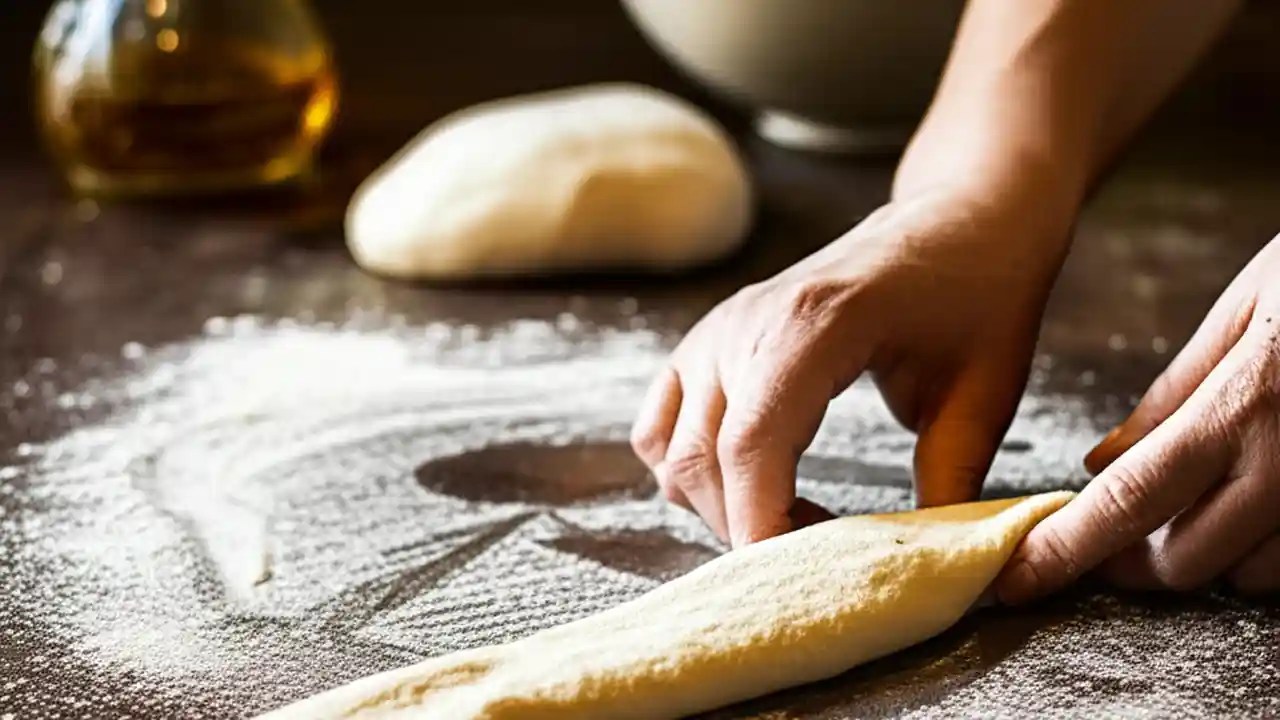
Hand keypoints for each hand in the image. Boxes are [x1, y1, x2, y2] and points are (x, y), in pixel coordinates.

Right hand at [631, 189, 1067, 545]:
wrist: (959, 220)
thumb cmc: (979, 298)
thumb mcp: (984, 397)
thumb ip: (949, 486)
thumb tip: (927, 571)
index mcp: (812, 326)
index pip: (751, 447)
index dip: (762, 529)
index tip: (801, 582)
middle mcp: (746, 324)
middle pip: (701, 462)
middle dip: (748, 528)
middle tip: (821, 553)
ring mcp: (717, 329)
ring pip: (672, 451)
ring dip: (719, 503)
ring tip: (793, 514)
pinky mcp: (707, 339)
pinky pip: (660, 425)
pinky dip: (690, 467)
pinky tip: (753, 478)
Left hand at [998, 234, 1279, 601]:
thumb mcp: (1246, 306)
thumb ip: (1172, 393)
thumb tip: (1101, 462)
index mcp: (1245, 400)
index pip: (1131, 497)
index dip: (1066, 547)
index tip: (1019, 575)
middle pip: (1183, 558)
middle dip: (1130, 560)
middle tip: (1106, 536)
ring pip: (1249, 575)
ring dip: (1204, 556)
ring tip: (1195, 503)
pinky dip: (1265, 552)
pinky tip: (1255, 503)